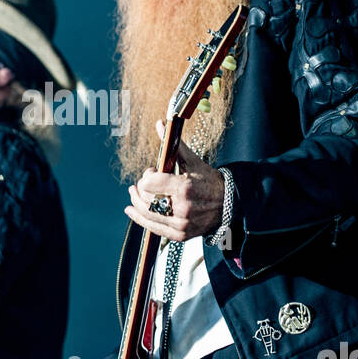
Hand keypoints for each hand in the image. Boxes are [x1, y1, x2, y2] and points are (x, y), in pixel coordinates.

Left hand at [124, 120, 224, 240]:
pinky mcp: (179, 234)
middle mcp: (182, 208)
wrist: (226, 203)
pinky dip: (139, 219)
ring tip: (132, 194)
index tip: (152, 172)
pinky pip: (153, 228)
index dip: (146, 176)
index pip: (149, 183)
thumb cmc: (207, 181)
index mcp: (184, 187)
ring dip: (135, 203)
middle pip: (146, 199)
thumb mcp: (191, 161)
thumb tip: (161, 124)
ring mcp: (181, 223)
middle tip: (142, 184)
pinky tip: (130, 211)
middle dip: (140, 189)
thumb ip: (173, 145)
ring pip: (147, 213)